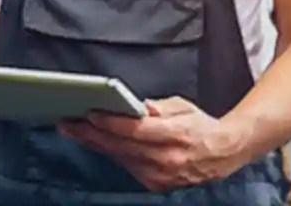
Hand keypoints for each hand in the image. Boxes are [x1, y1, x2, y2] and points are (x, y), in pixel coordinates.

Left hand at [58, 97, 247, 191]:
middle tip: (67, 123)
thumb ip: (157, 107)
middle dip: (91, 134)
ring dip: (96, 144)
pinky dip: (113, 153)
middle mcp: (167, 159)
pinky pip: (127, 166)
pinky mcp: (156, 184)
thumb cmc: (200, 125)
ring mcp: (161, 175)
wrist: (223, 153)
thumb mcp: (181, 106)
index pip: (135, 130)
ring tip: (75, 130)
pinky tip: (97, 142)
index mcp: (176, 135)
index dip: (110, 122)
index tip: (89, 114)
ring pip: (120, 158)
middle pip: (121, 146)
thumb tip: (135, 105)